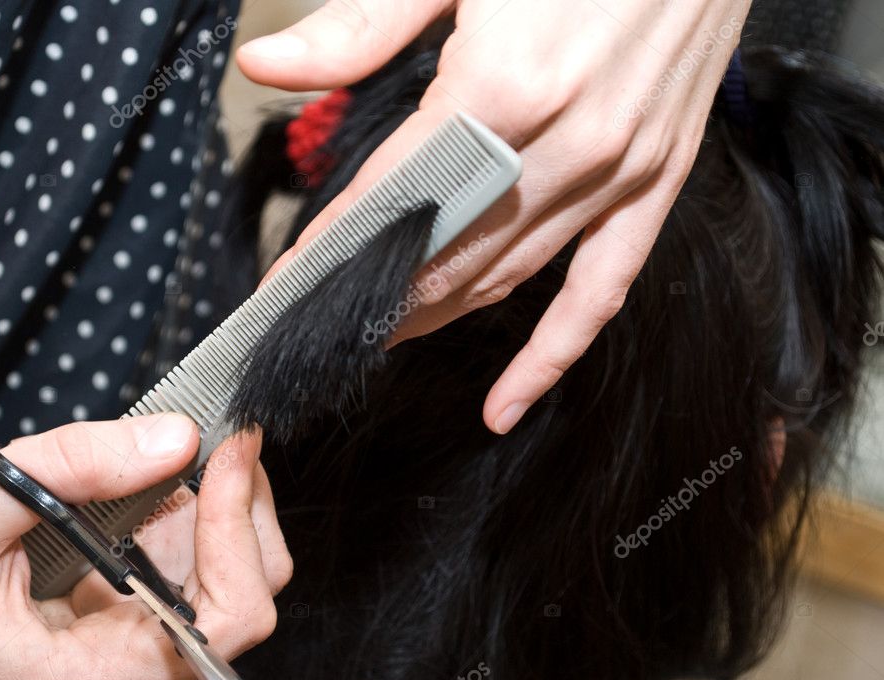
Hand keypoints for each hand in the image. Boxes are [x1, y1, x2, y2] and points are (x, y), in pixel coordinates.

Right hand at [0, 415, 289, 679]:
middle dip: (240, 508)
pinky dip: (189, 521)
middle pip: (245, 595)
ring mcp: (136, 652)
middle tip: (222, 440)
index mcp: (101, 678)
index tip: (228, 451)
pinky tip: (158, 489)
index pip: (226, 616)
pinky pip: (190, 575)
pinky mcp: (129, 627)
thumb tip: (175, 435)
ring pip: (228, 582)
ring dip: (218, 511)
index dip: (238, 529)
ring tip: (187, 459)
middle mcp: (132, 675)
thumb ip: (68, 467)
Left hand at [238, 0, 749, 432]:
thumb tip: (265, 69)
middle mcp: (564, 145)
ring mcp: (619, 173)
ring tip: (382, 340)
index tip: (287, 290)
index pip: (388, 201)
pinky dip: (550, 356)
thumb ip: (357, 28)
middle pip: (442, 256)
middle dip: (373, 299)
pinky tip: (507, 401)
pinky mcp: (657, 183)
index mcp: (502, 88)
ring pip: (505, 281)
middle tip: (324, 327)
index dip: (330, 252)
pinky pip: (599, 294)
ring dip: (435, 318)